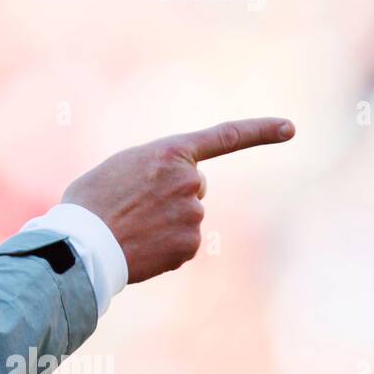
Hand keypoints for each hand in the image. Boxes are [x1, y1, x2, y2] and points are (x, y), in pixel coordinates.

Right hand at [61, 117, 295, 283]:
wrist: (82, 244)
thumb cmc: (89, 202)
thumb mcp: (118, 168)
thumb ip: (152, 171)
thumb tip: (166, 194)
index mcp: (169, 153)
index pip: (225, 137)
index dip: (260, 130)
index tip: (290, 128)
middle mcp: (190, 180)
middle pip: (194, 186)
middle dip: (174, 194)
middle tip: (136, 205)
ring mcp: (194, 215)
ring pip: (188, 216)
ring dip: (165, 221)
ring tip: (131, 227)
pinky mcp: (190, 245)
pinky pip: (183, 243)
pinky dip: (165, 246)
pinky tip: (141, 246)